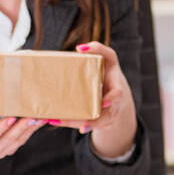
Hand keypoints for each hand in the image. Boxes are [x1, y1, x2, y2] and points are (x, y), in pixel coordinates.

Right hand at [0, 115, 44, 162]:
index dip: (0, 129)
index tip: (11, 117)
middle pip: (7, 141)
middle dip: (20, 128)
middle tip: (32, 115)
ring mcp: (0, 152)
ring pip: (17, 141)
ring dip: (30, 129)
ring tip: (40, 116)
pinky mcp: (9, 148)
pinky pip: (22, 140)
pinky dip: (31, 129)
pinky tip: (40, 119)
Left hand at [49, 42, 136, 158]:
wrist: (114, 86)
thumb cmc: (108, 69)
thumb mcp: (108, 56)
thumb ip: (98, 48)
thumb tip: (80, 48)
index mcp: (116, 87)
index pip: (117, 94)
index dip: (111, 99)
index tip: (103, 102)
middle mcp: (114, 104)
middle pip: (105, 116)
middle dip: (92, 121)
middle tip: (80, 124)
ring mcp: (107, 114)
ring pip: (96, 124)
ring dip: (77, 124)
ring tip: (58, 121)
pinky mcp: (98, 121)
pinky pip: (87, 125)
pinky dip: (72, 124)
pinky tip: (56, 121)